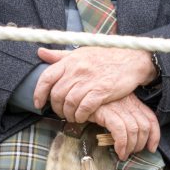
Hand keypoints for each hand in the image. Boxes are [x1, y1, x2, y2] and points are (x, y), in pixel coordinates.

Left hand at [34, 47, 155, 121]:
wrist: (131, 58)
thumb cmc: (106, 56)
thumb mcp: (81, 52)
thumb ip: (60, 55)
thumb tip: (40, 53)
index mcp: (70, 60)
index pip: (46, 78)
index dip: (39, 93)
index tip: (38, 103)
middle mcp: (77, 70)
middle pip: (57, 94)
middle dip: (56, 107)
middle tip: (61, 113)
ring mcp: (89, 80)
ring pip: (69, 103)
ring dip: (68, 114)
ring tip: (72, 117)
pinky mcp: (102, 91)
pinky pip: (84, 108)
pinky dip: (80, 115)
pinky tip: (82, 117)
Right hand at [89, 93, 159, 158]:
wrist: (78, 99)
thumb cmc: (97, 107)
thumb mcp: (116, 110)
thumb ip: (127, 119)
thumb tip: (136, 139)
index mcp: (133, 102)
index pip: (151, 119)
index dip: (155, 136)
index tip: (151, 148)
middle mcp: (128, 104)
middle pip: (144, 127)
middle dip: (141, 144)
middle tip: (133, 152)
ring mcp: (118, 107)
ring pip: (134, 130)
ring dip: (131, 147)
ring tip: (124, 154)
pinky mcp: (107, 112)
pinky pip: (120, 132)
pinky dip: (122, 144)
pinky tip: (119, 151)